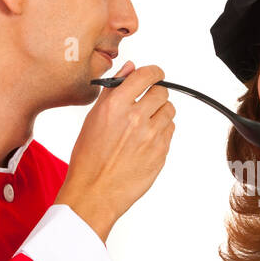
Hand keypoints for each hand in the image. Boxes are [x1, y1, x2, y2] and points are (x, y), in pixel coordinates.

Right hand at [55, 61, 174, 241]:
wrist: (94, 191)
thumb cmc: (89, 158)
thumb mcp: (94, 118)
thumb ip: (113, 91)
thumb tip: (130, 69)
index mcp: (116, 105)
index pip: (146, 75)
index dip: (154, 73)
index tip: (155, 75)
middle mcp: (136, 118)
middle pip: (162, 92)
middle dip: (155, 94)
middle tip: (147, 103)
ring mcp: (151, 136)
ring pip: (169, 111)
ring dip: (160, 113)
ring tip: (146, 124)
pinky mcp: (161, 152)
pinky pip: (170, 132)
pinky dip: (162, 131)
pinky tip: (146, 140)